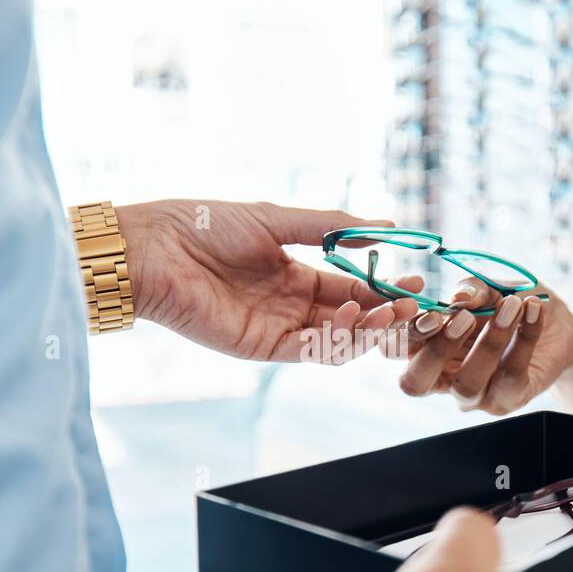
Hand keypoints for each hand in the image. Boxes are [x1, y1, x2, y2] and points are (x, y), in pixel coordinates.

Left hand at [117, 199, 418, 362]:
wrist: (156, 248)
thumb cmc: (206, 225)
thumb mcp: (277, 219)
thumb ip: (331, 227)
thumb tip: (387, 226)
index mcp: (294, 274)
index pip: (351, 288)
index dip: (384, 288)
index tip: (416, 280)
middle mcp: (290, 306)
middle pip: (351, 318)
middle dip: (386, 313)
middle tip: (414, 302)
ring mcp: (278, 330)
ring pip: (338, 340)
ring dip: (368, 328)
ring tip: (391, 311)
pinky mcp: (262, 348)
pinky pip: (311, 352)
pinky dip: (337, 340)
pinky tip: (351, 316)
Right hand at [393, 279, 572, 414]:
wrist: (555, 323)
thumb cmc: (510, 302)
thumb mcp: (490, 286)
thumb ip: (473, 289)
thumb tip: (461, 297)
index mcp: (424, 347)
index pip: (394, 350)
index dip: (398, 333)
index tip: (420, 307)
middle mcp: (442, 376)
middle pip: (415, 383)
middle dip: (435, 350)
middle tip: (461, 317)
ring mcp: (474, 394)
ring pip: (467, 384)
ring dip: (489, 343)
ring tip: (511, 306)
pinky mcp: (507, 400)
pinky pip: (510, 376)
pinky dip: (524, 338)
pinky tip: (533, 311)